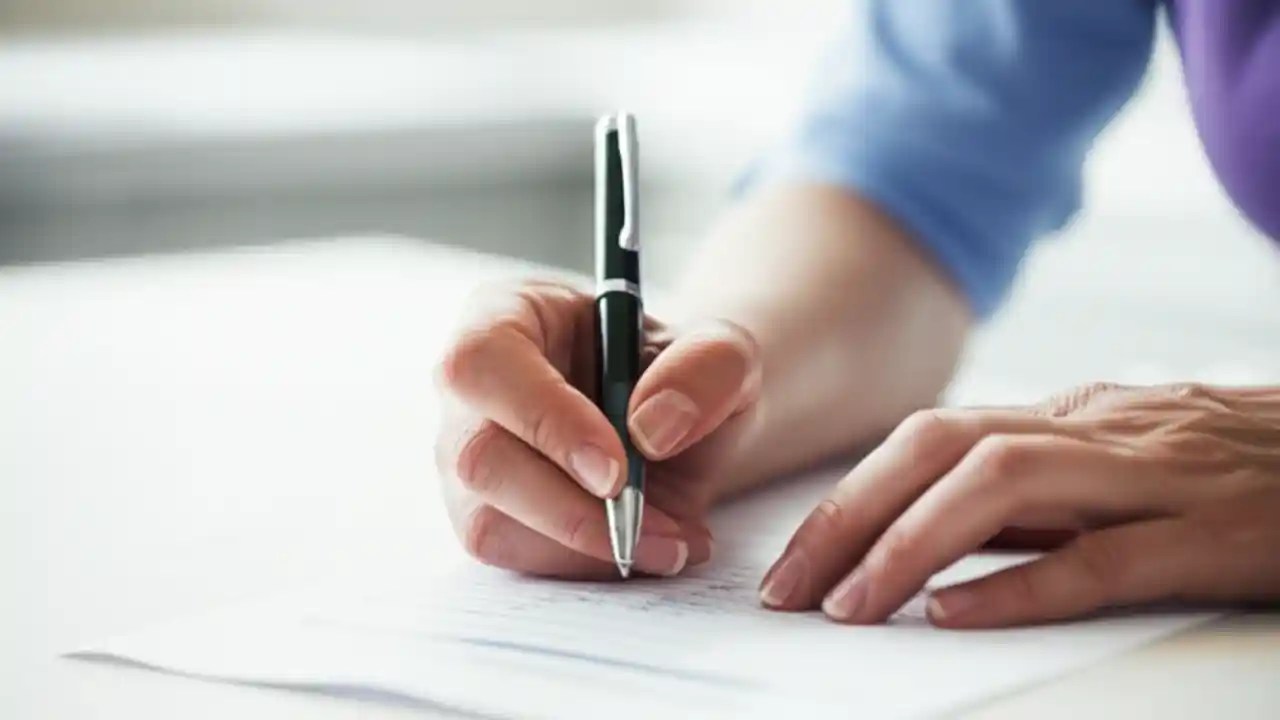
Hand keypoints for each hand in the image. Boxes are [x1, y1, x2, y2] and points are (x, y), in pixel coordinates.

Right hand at [434, 280, 761, 578]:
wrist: (681, 423)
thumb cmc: (683, 373)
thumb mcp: (723, 351)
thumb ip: (705, 369)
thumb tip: (651, 430)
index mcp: (505, 316)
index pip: (483, 363)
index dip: (543, 420)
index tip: (617, 472)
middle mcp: (471, 390)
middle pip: (479, 458)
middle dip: (571, 508)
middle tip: (656, 528)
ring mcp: (468, 459)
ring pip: (490, 523)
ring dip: (587, 549)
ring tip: (672, 541)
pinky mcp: (488, 516)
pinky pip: (518, 559)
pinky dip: (590, 566)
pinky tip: (652, 548)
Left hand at [760, 382, 1279, 626]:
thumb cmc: (1242, 470)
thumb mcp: (1127, 467)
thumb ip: (1043, 493)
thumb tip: (941, 541)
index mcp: (1072, 418)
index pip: (931, 438)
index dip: (851, 496)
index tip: (795, 561)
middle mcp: (1097, 432)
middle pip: (941, 445)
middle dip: (850, 514)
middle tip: (790, 589)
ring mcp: (1155, 474)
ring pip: (1002, 482)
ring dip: (909, 544)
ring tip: (850, 606)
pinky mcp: (1214, 530)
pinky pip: (1101, 554)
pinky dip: (1018, 584)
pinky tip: (953, 615)